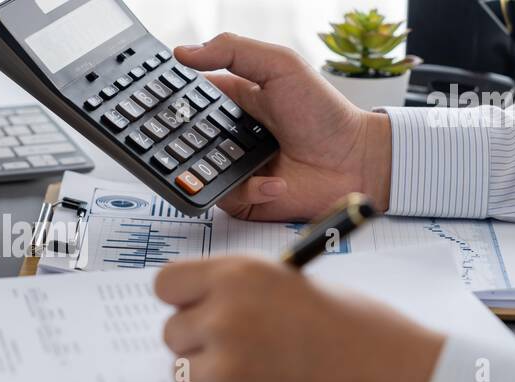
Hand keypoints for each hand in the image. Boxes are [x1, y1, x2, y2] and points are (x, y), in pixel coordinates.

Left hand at [155, 257, 445, 381]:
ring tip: (259, 372)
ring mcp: (227, 365)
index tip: (198, 308)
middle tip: (238, 346)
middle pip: (171, 330)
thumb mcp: (301, 286)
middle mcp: (225, 316)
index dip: (184, 299)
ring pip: (183, 372)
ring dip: (210, 375)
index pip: (168, 283)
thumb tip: (212, 301)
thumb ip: (250, 291)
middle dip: (198, 340)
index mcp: (242, 275)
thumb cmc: (368, 334)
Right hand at [175, 34, 392, 221]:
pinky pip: (227, 197)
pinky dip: (250, 189)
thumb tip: (184, 51)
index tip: (159, 96)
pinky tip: (275, 180)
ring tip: (240, 159)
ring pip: (198, 170)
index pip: (191, 97)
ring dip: (213, 166)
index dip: (174, 96)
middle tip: (191, 134)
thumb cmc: (325, 113)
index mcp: (235, 100)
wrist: (356, 162)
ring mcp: (235, 166)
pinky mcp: (245, 197)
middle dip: (182, 137)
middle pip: (187, 136)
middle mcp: (230, 134)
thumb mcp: (281, 65)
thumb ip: (233, 50)